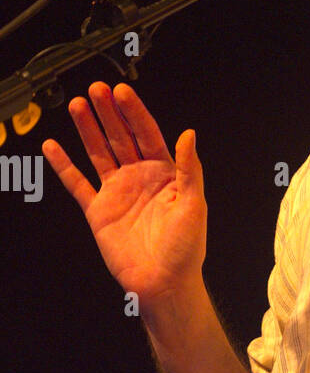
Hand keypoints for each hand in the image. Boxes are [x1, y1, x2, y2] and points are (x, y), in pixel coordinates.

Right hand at [41, 81, 206, 312]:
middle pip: (121, 137)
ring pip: (99, 153)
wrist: (163, 283)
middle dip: (109, 113)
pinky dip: (64, 166)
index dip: (135, 113)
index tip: (122, 92)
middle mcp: (140, 178)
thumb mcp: (194, 204)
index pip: (147, 134)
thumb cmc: (186, 249)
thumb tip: (188, 134)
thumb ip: (190, 168)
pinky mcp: (99, 211)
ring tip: (77, 105)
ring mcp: (118, 192)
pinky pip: (78, 184)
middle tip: (96, 89)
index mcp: (165, 174)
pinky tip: (53, 146)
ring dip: (88, 130)